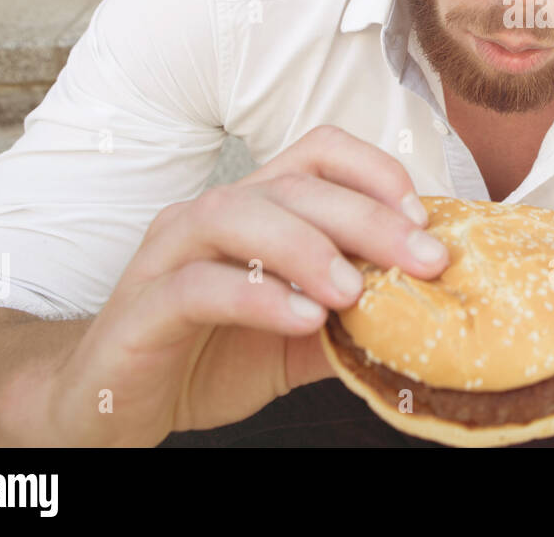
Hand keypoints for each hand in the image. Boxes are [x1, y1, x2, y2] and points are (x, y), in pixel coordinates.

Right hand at [44, 125, 449, 445]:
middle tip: (425, 260)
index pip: (319, 152)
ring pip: (238, 215)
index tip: (425, 221)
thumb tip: (438, 310)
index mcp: (258, 208)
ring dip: (307, 247)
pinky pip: (197, 285)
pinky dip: (255, 297)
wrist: (115, 401)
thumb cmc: (214, 353)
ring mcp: (171, 253)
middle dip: (369, 217)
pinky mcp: (142, 305)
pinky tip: (302, 320)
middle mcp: (214, 214)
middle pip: (294, 185)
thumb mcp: (305, 336)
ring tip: (355, 292)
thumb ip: (359, 316)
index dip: (376, 173)